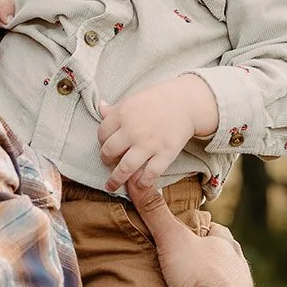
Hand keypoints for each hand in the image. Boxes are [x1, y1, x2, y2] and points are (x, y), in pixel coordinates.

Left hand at [97, 75, 219, 192]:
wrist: (186, 103)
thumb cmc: (158, 100)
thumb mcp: (133, 100)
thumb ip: (116, 109)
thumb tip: (100, 108)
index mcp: (123, 114)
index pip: (102, 133)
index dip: (102, 141)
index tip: (106, 145)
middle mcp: (133, 130)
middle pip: (109, 151)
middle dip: (106, 160)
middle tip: (109, 163)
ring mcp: (148, 144)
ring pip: (125, 168)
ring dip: (116, 179)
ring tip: (112, 186)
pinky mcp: (165, 154)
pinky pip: (149, 174)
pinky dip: (142, 183)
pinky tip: (138, 185)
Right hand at [127, 178, 258, 286]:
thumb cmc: (203, 274)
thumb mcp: (173, 239)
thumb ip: (155, 212)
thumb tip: (136, 178)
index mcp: (226, 246)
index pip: (216, 231)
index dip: (201, 231)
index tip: (184, 233)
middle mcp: (235, 270)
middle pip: (213, 263)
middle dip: (193, 269)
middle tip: (171, 271)